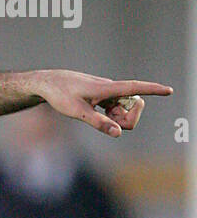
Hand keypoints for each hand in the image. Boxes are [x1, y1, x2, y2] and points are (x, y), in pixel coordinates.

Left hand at [32, 70, 172, 136]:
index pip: (135, 88)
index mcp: (107, 88)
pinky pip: (114, 110)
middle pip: (131, 108)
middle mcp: (110, 88)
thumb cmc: (61, 95)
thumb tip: (118, 133)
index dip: (153, 90)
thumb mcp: (78, 112)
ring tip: (91, 115)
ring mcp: (107, 93)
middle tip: (106, 124)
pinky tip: (93, 113)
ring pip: (122, 110)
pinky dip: (109, 116)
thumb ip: (99, 123)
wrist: (48, 83)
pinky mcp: (102, 96)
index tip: (169, 90)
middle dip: (125, 120)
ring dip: (115, 119)